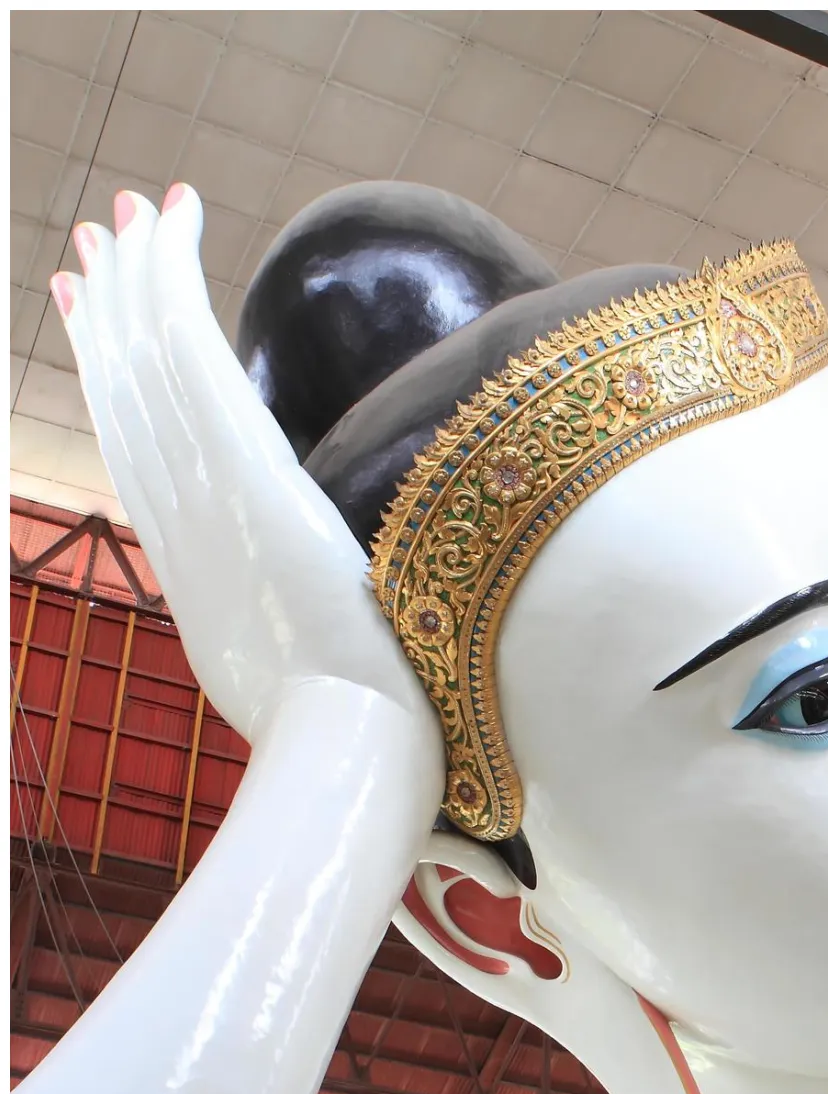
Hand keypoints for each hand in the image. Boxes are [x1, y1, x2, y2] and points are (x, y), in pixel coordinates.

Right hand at [51, 186, 422, 741]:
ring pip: (151, 364)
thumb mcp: (284, 686)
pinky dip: (176, 283)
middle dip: (109, 317)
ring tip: (127, 210)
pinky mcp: (246, 472)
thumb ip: (279, 642)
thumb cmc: (341, 743)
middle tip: (88, 247)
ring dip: (139, 278)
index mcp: (193, 570)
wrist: (345, 754)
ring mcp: (206, 496)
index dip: (111, 387)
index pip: (138, 459)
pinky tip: (172, 217)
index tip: (92, 330)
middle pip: (128, 400)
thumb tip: (307, 637)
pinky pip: (196, 356)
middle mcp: (182, 523)